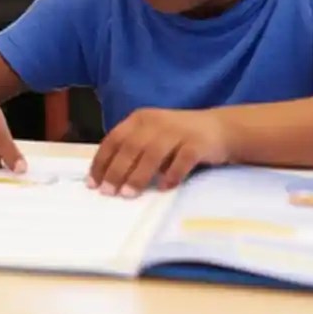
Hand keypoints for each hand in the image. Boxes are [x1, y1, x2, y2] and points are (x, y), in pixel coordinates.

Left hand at [90, 109, 229, 195]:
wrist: (220, 128)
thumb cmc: (179, 137)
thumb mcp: (152, 137)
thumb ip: (133, 150)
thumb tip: (106, 177)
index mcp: (140, 119)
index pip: (114, 139)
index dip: (101, 161)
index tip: (92, 183)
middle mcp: (156, 122)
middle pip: (130, 147)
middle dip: (116, 171)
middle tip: (108, 192)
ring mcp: (178, 131)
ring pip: (153, 153)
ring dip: (138, 175)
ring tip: (128, 194)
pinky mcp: (197, 143)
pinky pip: (182, 159)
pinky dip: (171, 174)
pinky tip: (164, 188)